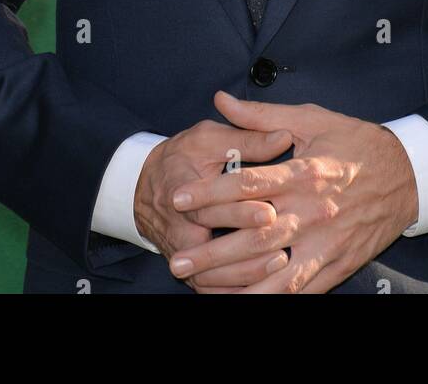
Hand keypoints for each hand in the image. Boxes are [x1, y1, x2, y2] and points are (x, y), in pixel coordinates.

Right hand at [133, 116, 294, 291]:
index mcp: (181, 192)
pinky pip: (212, 290)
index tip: (269, 212)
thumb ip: (247, 141)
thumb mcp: (209, 139)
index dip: (240, 212)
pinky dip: (236, 291)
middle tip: (282, 241)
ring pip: (212, 275)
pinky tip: (264, 286)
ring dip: (246, 272)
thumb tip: (284, 137)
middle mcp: (179, 229)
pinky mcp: (189, 270)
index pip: (210, 207)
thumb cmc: (182, 157)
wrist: (143, 188)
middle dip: (249, 244)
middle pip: (212, 245)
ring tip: (280, 261)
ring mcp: (182, 254)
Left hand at [166, 90, 418, 293]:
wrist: (409, 175)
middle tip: (177, 258)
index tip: (177, 198)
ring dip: (235, 284)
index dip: (209, 193)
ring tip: (200, 287)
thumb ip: (262, 115)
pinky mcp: (336, 266)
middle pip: (254, 236)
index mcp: (304, 173)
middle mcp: (313, 212)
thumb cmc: (356, 142)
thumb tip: (221, 99)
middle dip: (212, 251)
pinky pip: (298, 290)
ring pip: (274, 273)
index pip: (247, 185)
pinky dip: (268, 298)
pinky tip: (241, 300)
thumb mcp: (311, 119)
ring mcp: (325, 244)